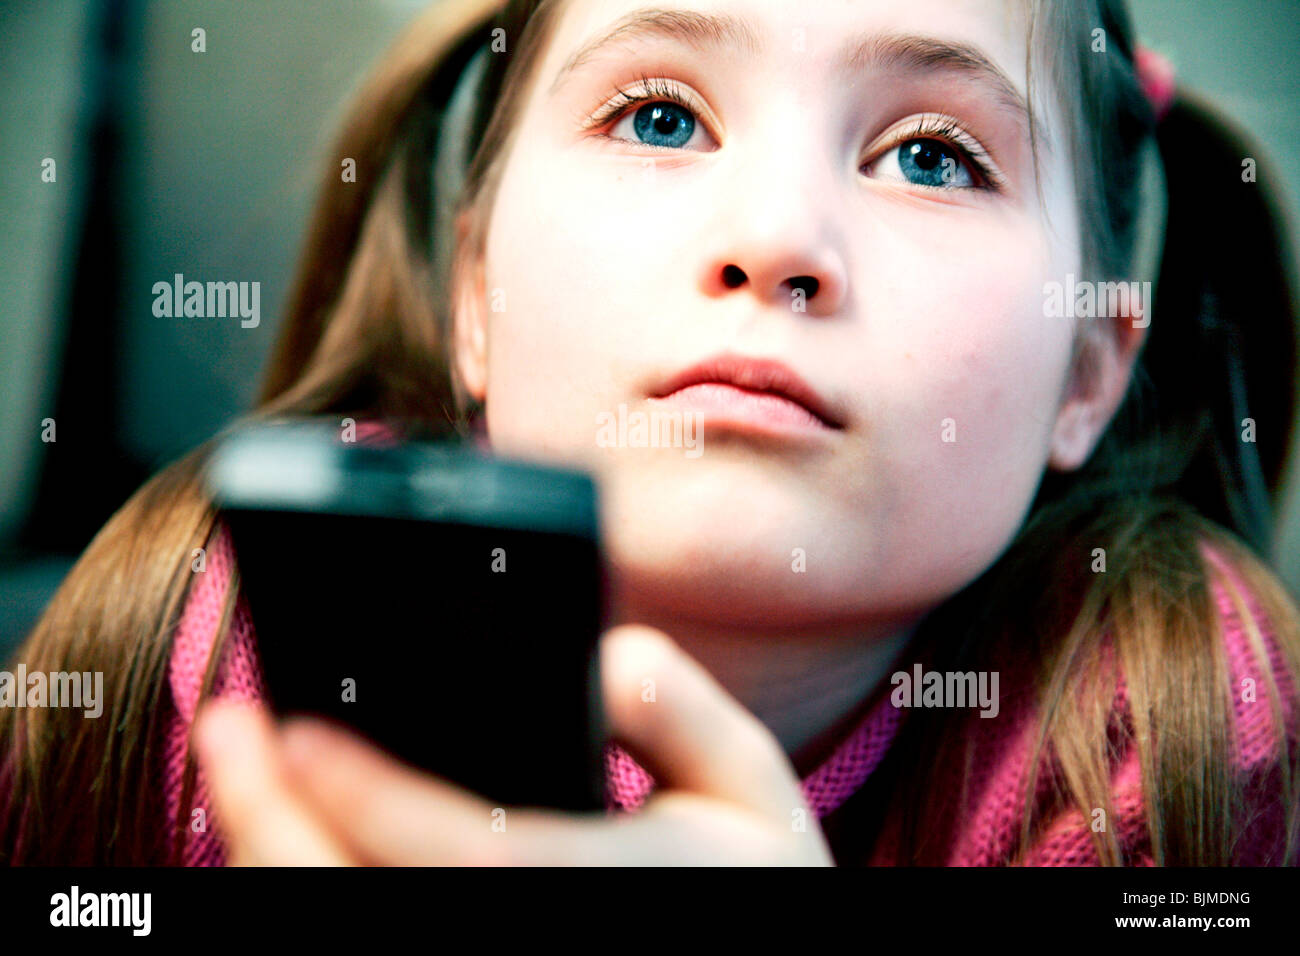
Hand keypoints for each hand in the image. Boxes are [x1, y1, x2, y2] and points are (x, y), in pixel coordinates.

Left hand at [193, 625, 833, 864]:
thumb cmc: (753, 884)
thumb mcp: (751, 784)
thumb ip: (680, 706)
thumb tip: (597, 654)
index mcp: (603, 891)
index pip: (464, 854)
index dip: (368, 794)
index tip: (294, 730)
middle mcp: (528, 936)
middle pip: (366, 896)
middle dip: (273, 815)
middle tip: (230, 726)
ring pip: (344, 922)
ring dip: (273, 849)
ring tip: (243, 771)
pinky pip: (361, 926)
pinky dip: (306, 876)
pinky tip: (296, 826)